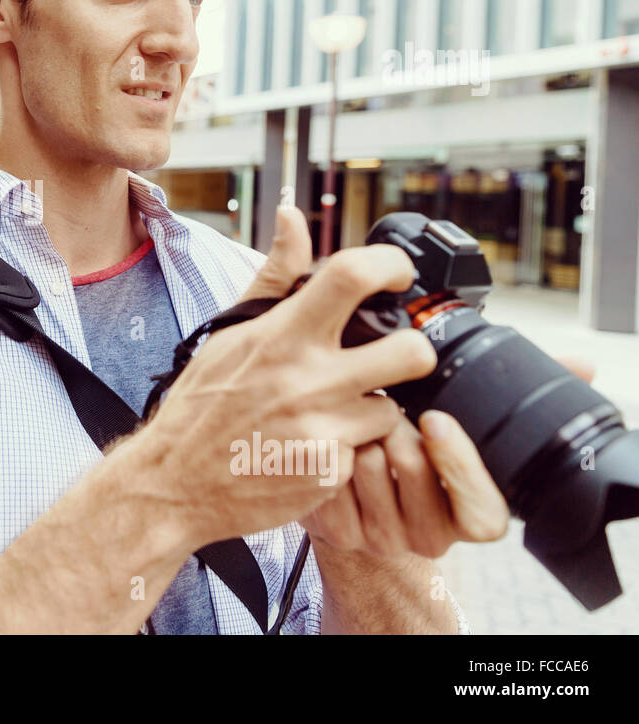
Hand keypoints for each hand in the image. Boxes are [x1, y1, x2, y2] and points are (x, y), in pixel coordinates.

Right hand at [139, 206, 437, 546]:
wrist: (174, 484)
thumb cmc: (202, 405)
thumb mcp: (231, 334)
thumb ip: (275, 276)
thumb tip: (292, 217)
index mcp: (283, 336)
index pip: (353, 276)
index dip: (390, 266)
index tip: (395, 276)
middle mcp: (307, 380)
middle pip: (410, 351)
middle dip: (412, 350)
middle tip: (390, 356)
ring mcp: (322, 430)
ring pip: (392, 407)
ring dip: (372, 408)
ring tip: (334, 411)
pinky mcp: (329, 474)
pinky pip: (366, 451)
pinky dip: (348, 449)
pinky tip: (313, 447)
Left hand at [300, 356, 596, 558]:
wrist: (360, 496)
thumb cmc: (422, 451)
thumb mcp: (471, 430)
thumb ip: (518, 401)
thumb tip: (579, 366)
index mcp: (471, 517)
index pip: (481, 513)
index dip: (460, 464)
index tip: (436, 418)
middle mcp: (430, 537)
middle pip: (413, 472)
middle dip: (398, 426)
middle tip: (386, 403)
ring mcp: (382, 538)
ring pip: (368, 467)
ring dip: (360, 430)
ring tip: (358, 416)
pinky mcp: (337, 531)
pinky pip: (329, 478)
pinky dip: (326, 444)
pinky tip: (329, 432)